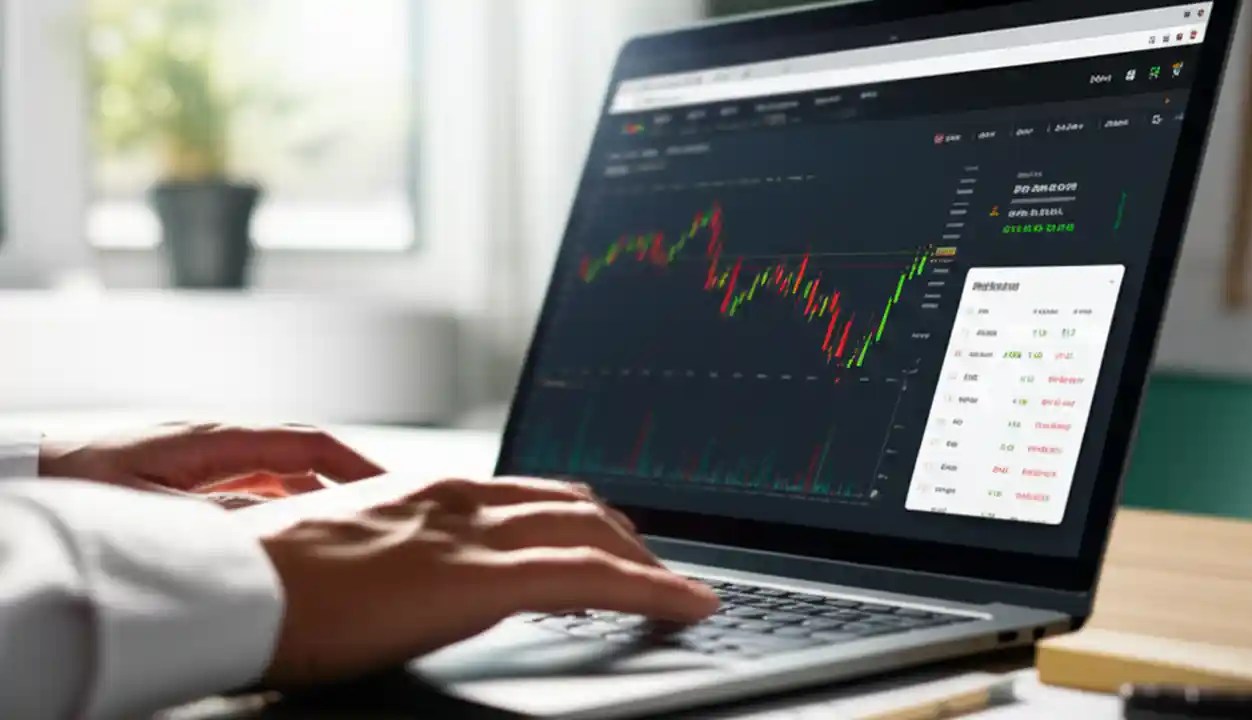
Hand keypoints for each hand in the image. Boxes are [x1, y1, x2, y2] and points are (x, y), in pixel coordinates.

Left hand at [38, 423, 384, 507]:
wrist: (31, 473)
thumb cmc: (81, 489)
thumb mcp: (156, 511)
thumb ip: (224, 517)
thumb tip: (286, 523)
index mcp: (217, 439)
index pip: (308, 442)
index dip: (356, 463)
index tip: (394, 487)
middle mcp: (219, 440)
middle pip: (303, 456)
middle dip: (349, 480)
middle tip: (387, 511)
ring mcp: (206, 455)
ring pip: (279, 474)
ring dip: (316, 497)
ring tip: (350, 529)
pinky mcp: (191, 474)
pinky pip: (252, 487)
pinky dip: (281, 507)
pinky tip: (290, 536)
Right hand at [261, 476, 718, 685]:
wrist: (228, 587)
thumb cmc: (265, 580)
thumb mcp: (340, 554)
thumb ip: (390, 554)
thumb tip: (405, 577)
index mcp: (426, 491)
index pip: (527, 493)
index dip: (578, 515)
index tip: (604, 533)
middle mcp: (460, 497)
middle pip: (570, 505)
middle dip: (620, 534)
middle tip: (651, 563)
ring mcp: (475, 532)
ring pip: (592, 532)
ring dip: (642, 558)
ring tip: (673, 586)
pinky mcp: (483, 576)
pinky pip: (593, 577)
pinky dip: (651, 588)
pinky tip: (684, 603)